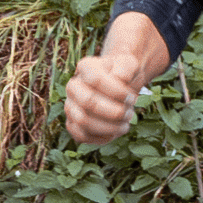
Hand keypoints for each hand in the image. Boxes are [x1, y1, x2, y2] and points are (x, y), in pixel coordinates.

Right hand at [59, 13, 170, 143]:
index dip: (117, 91)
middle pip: (88, 102)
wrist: (115, 86)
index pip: (96, 79)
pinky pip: (81, 136)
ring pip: (83, 121)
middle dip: (114, 112)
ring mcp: (70, 106)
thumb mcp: (129, 64)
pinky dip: (100, 138)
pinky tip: (115, 132)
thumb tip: (120, 79)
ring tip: (124, 125)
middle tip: (129, 114)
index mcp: (85, 67)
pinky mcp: (72, 124)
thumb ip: (126, 67)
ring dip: (109, 127)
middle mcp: (73, 86)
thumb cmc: (122, 75)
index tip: (132, 97)